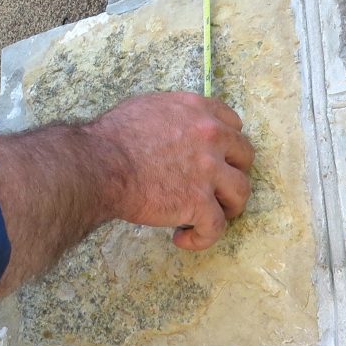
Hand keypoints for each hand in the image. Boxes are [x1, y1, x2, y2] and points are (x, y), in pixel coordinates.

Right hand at [88, 93, 254, 250]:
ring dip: (229, 206)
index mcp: (197, 110)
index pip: (233, 123)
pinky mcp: (199, 202)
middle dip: (234, 172)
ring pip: (241, 192)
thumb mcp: (148, 107)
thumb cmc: (113, 137)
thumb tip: (176, 127)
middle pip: (245, 156)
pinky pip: (216, 227)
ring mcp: (208, 170)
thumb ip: (174, 115)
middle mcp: (210, 136)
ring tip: (210, 216)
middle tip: (217, 186)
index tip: (219, 156)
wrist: (100, 164)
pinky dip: (202, 237)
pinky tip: (183, 238)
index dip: (228, 143)